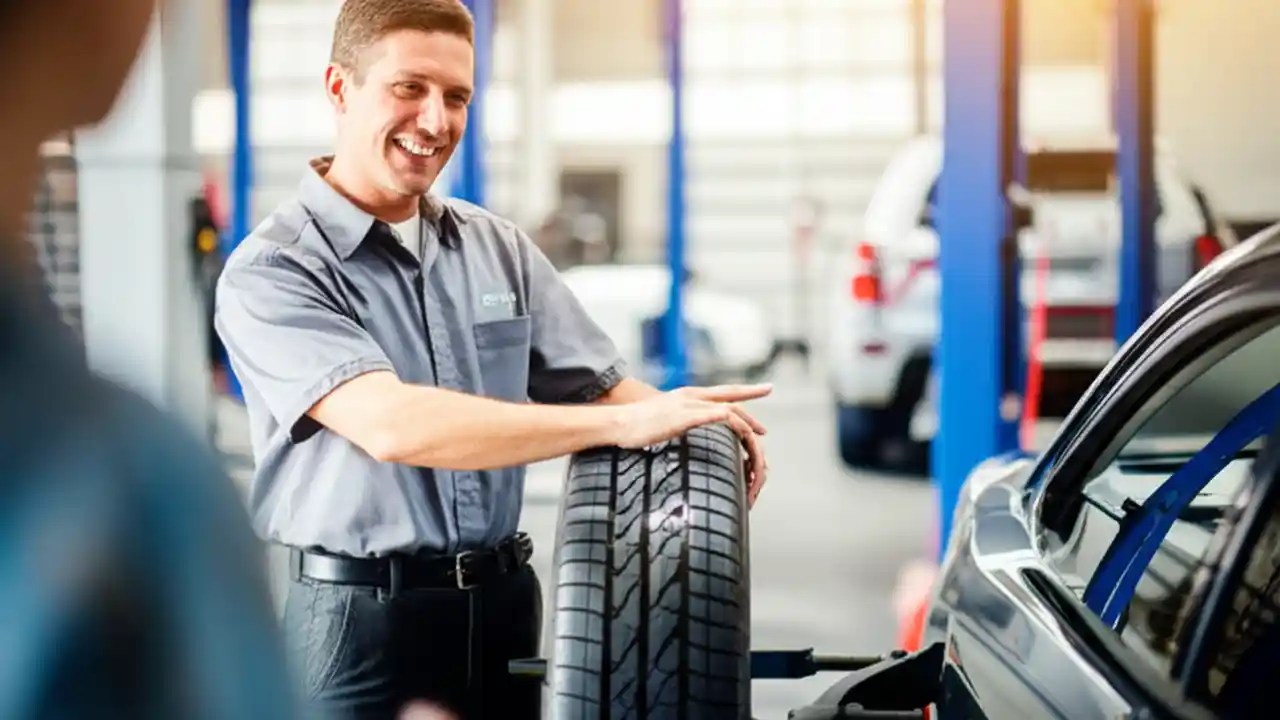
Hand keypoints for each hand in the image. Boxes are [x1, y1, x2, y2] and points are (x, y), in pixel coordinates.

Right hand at [609, 383, 771, 449]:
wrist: (617, 423)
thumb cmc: (632, 427)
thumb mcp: (659, 422)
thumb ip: (673, 423)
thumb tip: (676, 432)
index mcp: (685, 396)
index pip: (719, 391)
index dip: (742, 392)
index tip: (760, 390)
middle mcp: (690, 396)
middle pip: (730, 395)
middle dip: (752, 399)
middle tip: (766, 415)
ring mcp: (689, 404)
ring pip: (730, 409)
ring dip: (747, 424)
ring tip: (758, 438)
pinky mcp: (686, 415)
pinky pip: (720, 416)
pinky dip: (736, 425)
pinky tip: (744, 434)